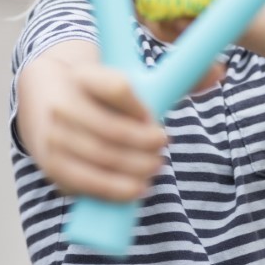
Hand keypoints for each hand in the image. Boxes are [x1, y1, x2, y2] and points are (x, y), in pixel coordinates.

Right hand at [19, 54, 222, 200]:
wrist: (46, 98)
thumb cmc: (101, 93)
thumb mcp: (130, 78)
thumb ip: (176, 76)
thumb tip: (219, 73)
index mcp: (84, 74)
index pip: (115, 87)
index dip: (140, 108)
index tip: (155, 120)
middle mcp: (63, 102)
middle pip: (110, 128)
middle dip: (144, 144)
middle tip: (163, 148)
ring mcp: (52, 135)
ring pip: (100, 155)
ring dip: (134, 167)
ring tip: (153, 167)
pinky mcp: (50, 164)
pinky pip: (82, 181)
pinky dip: (113, 189)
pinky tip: (136, 190)